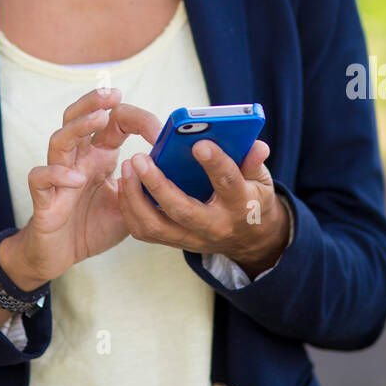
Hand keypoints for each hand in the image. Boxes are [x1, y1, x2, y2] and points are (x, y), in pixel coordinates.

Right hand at [13, 88, 156, 284]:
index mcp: (99, 156)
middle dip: (94, 101)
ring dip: (78, 126)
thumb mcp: (131, 205)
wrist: (61, 255)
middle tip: (113, 93)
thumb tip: (174, 172)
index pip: (113, 123)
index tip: (159, 130)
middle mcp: (78, 159)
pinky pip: (41, 177)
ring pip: (59, 140)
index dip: (135, 119)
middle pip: (77, 117)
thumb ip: (145, 187)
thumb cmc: (94, 225)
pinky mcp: (44, 198)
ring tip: (99, 118)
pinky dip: (57, 174)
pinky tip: (76, 178)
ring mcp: (59, 176)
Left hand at [115, 119, 287, 273]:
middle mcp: (214, 226)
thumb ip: (254, 162)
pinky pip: (145, 231)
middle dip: (158, 184)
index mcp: (240, 205)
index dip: (215, 164)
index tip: (199, 144)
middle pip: (182, 210)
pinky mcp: (175, 241)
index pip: (228, 184)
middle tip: (140, 158)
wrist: (248, 239)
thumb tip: (258, 145)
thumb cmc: (250, 198)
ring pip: (156, 225)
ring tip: (127, 168)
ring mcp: (192, 238)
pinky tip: (125, 184)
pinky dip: (130, 209)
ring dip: (136, 197)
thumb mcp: (261, 180)